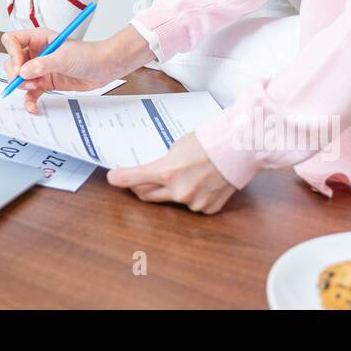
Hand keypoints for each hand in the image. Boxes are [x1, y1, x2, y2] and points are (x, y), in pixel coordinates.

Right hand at [1, 24, 152, 112]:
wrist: (104, 67)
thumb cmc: (88, 54)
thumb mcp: (64, 57)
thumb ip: (43, 64)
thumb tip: (24, 72)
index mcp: (38, 38)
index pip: (12, 41)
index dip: (12, 54)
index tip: (20, 68)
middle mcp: (36, 52)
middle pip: (12, 62)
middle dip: (16, 74)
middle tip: (25, 81)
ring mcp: (40, 68)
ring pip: (20, 79)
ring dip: (23, 87)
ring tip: (37, 88)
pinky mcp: (46, 82)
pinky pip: (30, 92)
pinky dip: (29, 100)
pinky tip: (33, 107)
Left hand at [107, 134, 236, 213]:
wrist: (238, 149)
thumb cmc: (209, 142)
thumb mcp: (177, 147)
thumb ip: (164, 163)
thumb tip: (155, 172)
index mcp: (166, 171)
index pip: (132, 178)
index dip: (119, 179)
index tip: (112, 178)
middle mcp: (177, 191)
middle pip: (146, 196)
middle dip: (138, 188)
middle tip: (136, 181)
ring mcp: (193, 203)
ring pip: (171, 200)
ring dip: (171, 190)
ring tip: (187, 174)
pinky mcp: (207, 209)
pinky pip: (193, 205)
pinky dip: (193, 195)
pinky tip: (203, 182)